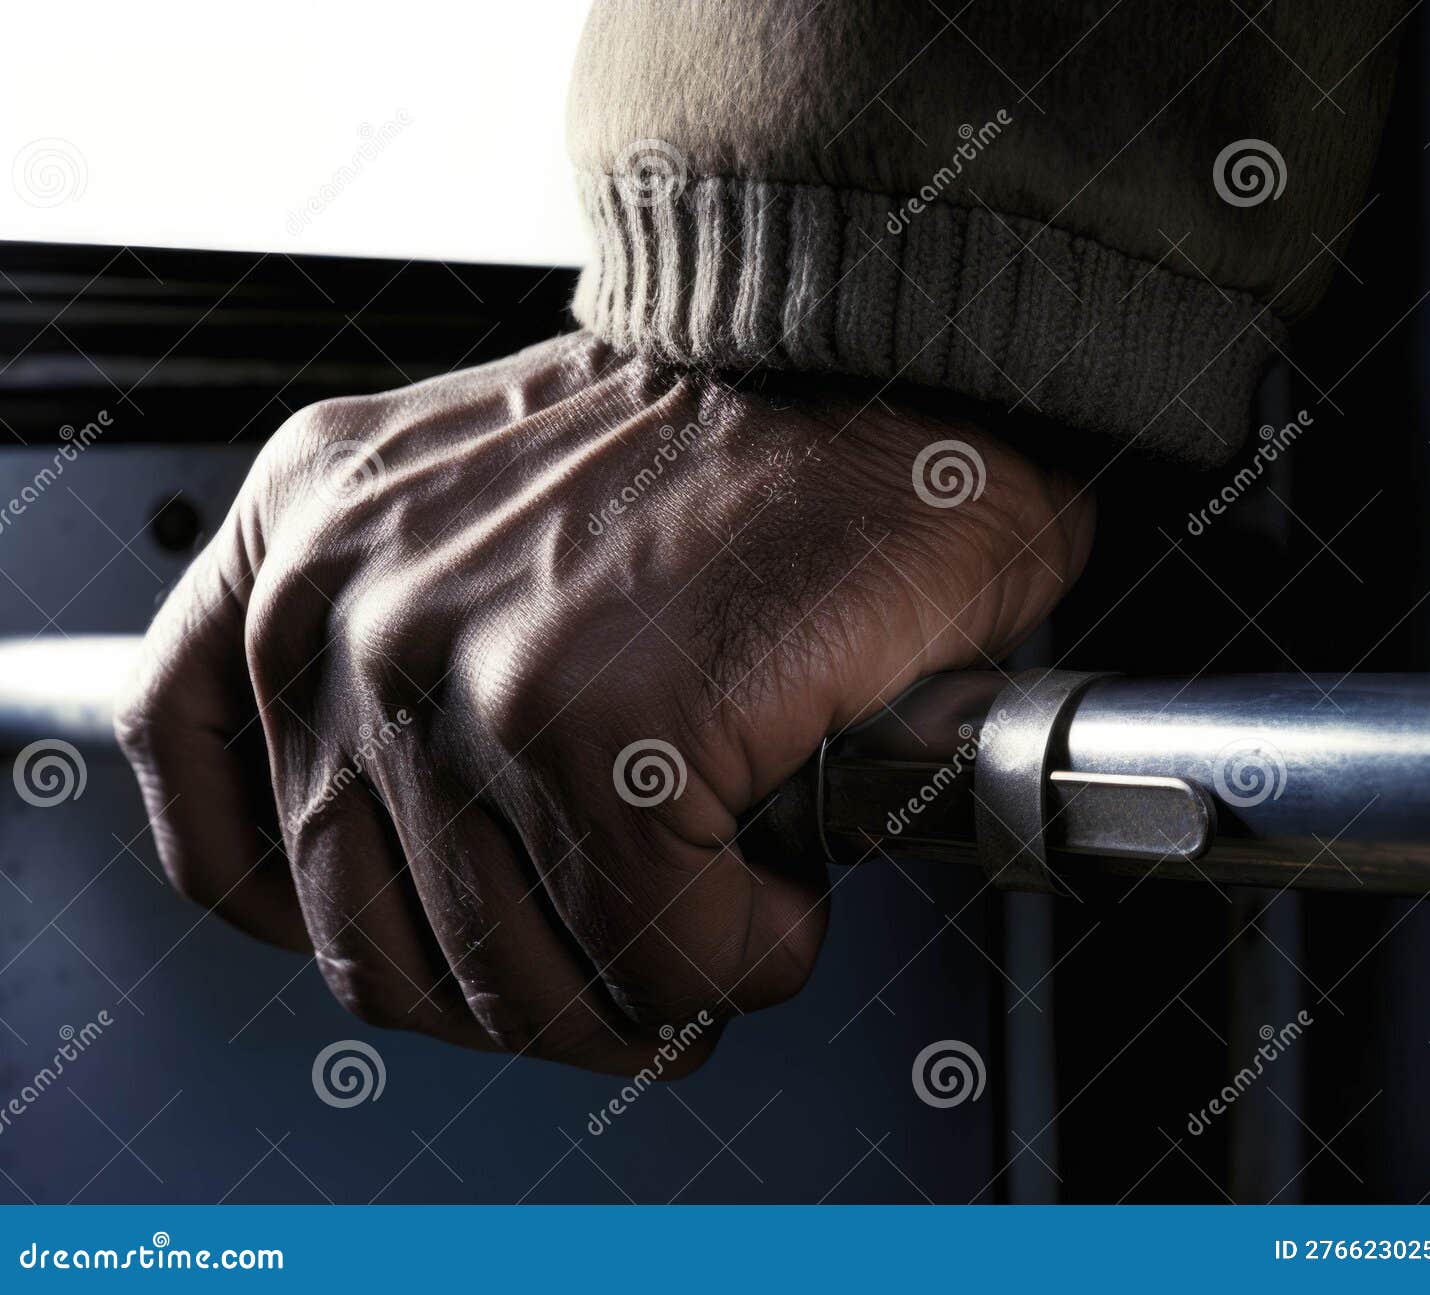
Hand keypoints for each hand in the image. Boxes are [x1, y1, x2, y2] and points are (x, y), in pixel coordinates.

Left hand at [115, 332, 1093, 1074]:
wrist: (874, 348)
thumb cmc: (731, 439)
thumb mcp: (484, 508)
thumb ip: (399, 652)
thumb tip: (417, 846)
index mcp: (305, 537)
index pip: (219, 826)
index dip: (343, 928)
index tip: (444, 941)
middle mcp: (350, 603)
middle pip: (373, 947)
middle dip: (533, 1002)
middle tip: (632, 965)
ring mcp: (467, 674)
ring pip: (516, 984)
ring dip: (641, 998)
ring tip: (717, 926)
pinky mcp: (606, 733)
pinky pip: (662, 953)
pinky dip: (745, 959)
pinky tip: (782, 899)